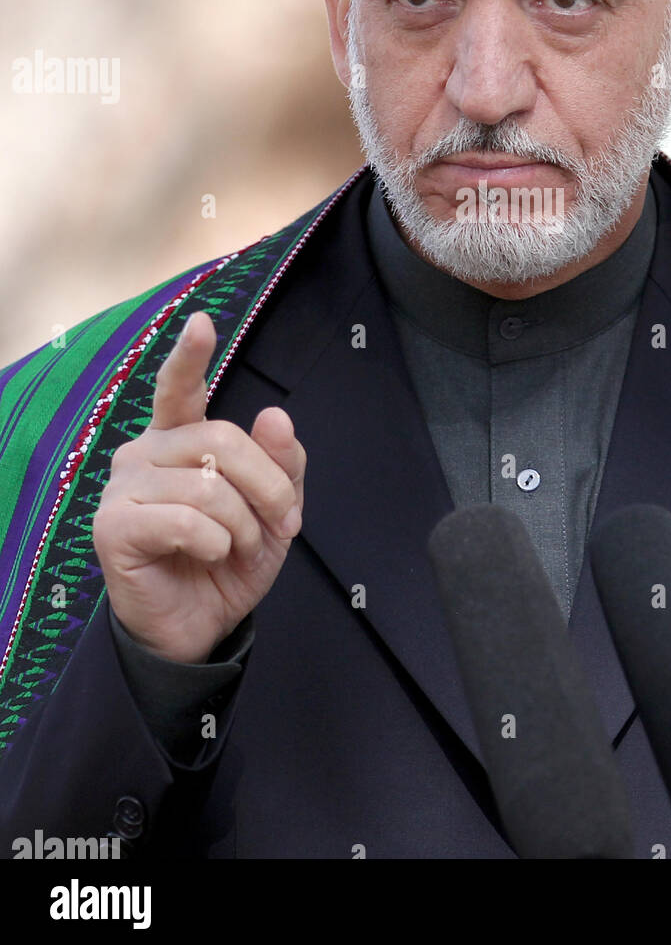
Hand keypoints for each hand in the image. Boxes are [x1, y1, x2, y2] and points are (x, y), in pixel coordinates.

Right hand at [92, 311, 305, 663]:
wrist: (202, 623)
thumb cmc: (232, 557)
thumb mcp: (275, 508)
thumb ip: (282, 461)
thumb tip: (273, 415)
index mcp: (180, 437)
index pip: (180, 386)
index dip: (190, 354)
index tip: (201, 322)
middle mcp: (146, 451)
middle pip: (222, 439)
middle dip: (268, 487)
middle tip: (282, 524)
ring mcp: (123, 486)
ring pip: (209, 486)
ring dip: (244, 526)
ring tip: (237, 548)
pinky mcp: (113, 526)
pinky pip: (189, 521)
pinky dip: (218, 544)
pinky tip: (209, 557)